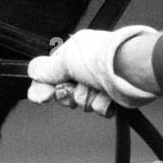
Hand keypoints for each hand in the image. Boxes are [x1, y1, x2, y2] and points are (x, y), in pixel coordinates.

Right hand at [26, 25, 159, 111]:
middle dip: (70, 95)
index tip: (48, 94)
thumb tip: (30, 71)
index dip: (49, 87)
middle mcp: (86, 67)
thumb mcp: (64, 60)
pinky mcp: (114, 96)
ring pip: (83, 102)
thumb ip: (44, 69)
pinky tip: (108, 96)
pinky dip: (103, 105)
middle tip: (76, 87)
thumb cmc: (102, 59)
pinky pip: (100, 108)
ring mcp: (100, 82)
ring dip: (88, 98)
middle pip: (66, 92)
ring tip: (97, 89)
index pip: (52, 74)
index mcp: (74, 54)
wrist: (131, 71)